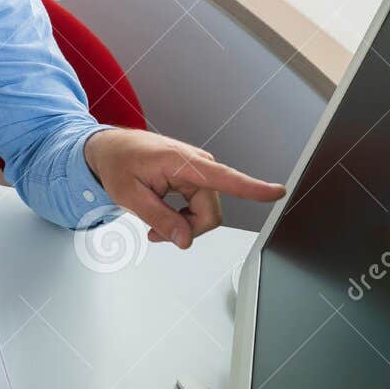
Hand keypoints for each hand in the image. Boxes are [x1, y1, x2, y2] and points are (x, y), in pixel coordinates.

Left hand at [83, 128, 285, 248]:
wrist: (112, 148)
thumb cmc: (118, 163)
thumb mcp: (129, 196)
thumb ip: (159, 218)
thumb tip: (185, 240)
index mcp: (182, 162)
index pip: (223, 178)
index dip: (252, 188)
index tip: (277, 192)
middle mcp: (198, 164)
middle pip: (210, 213)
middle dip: (186, 229)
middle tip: (154, 233)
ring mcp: (199, 171)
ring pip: (206, 214)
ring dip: (183, 224)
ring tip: (153, 224)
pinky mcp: (197, 178)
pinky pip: (200, 207)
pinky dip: (183, 218)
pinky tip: (163, 217)